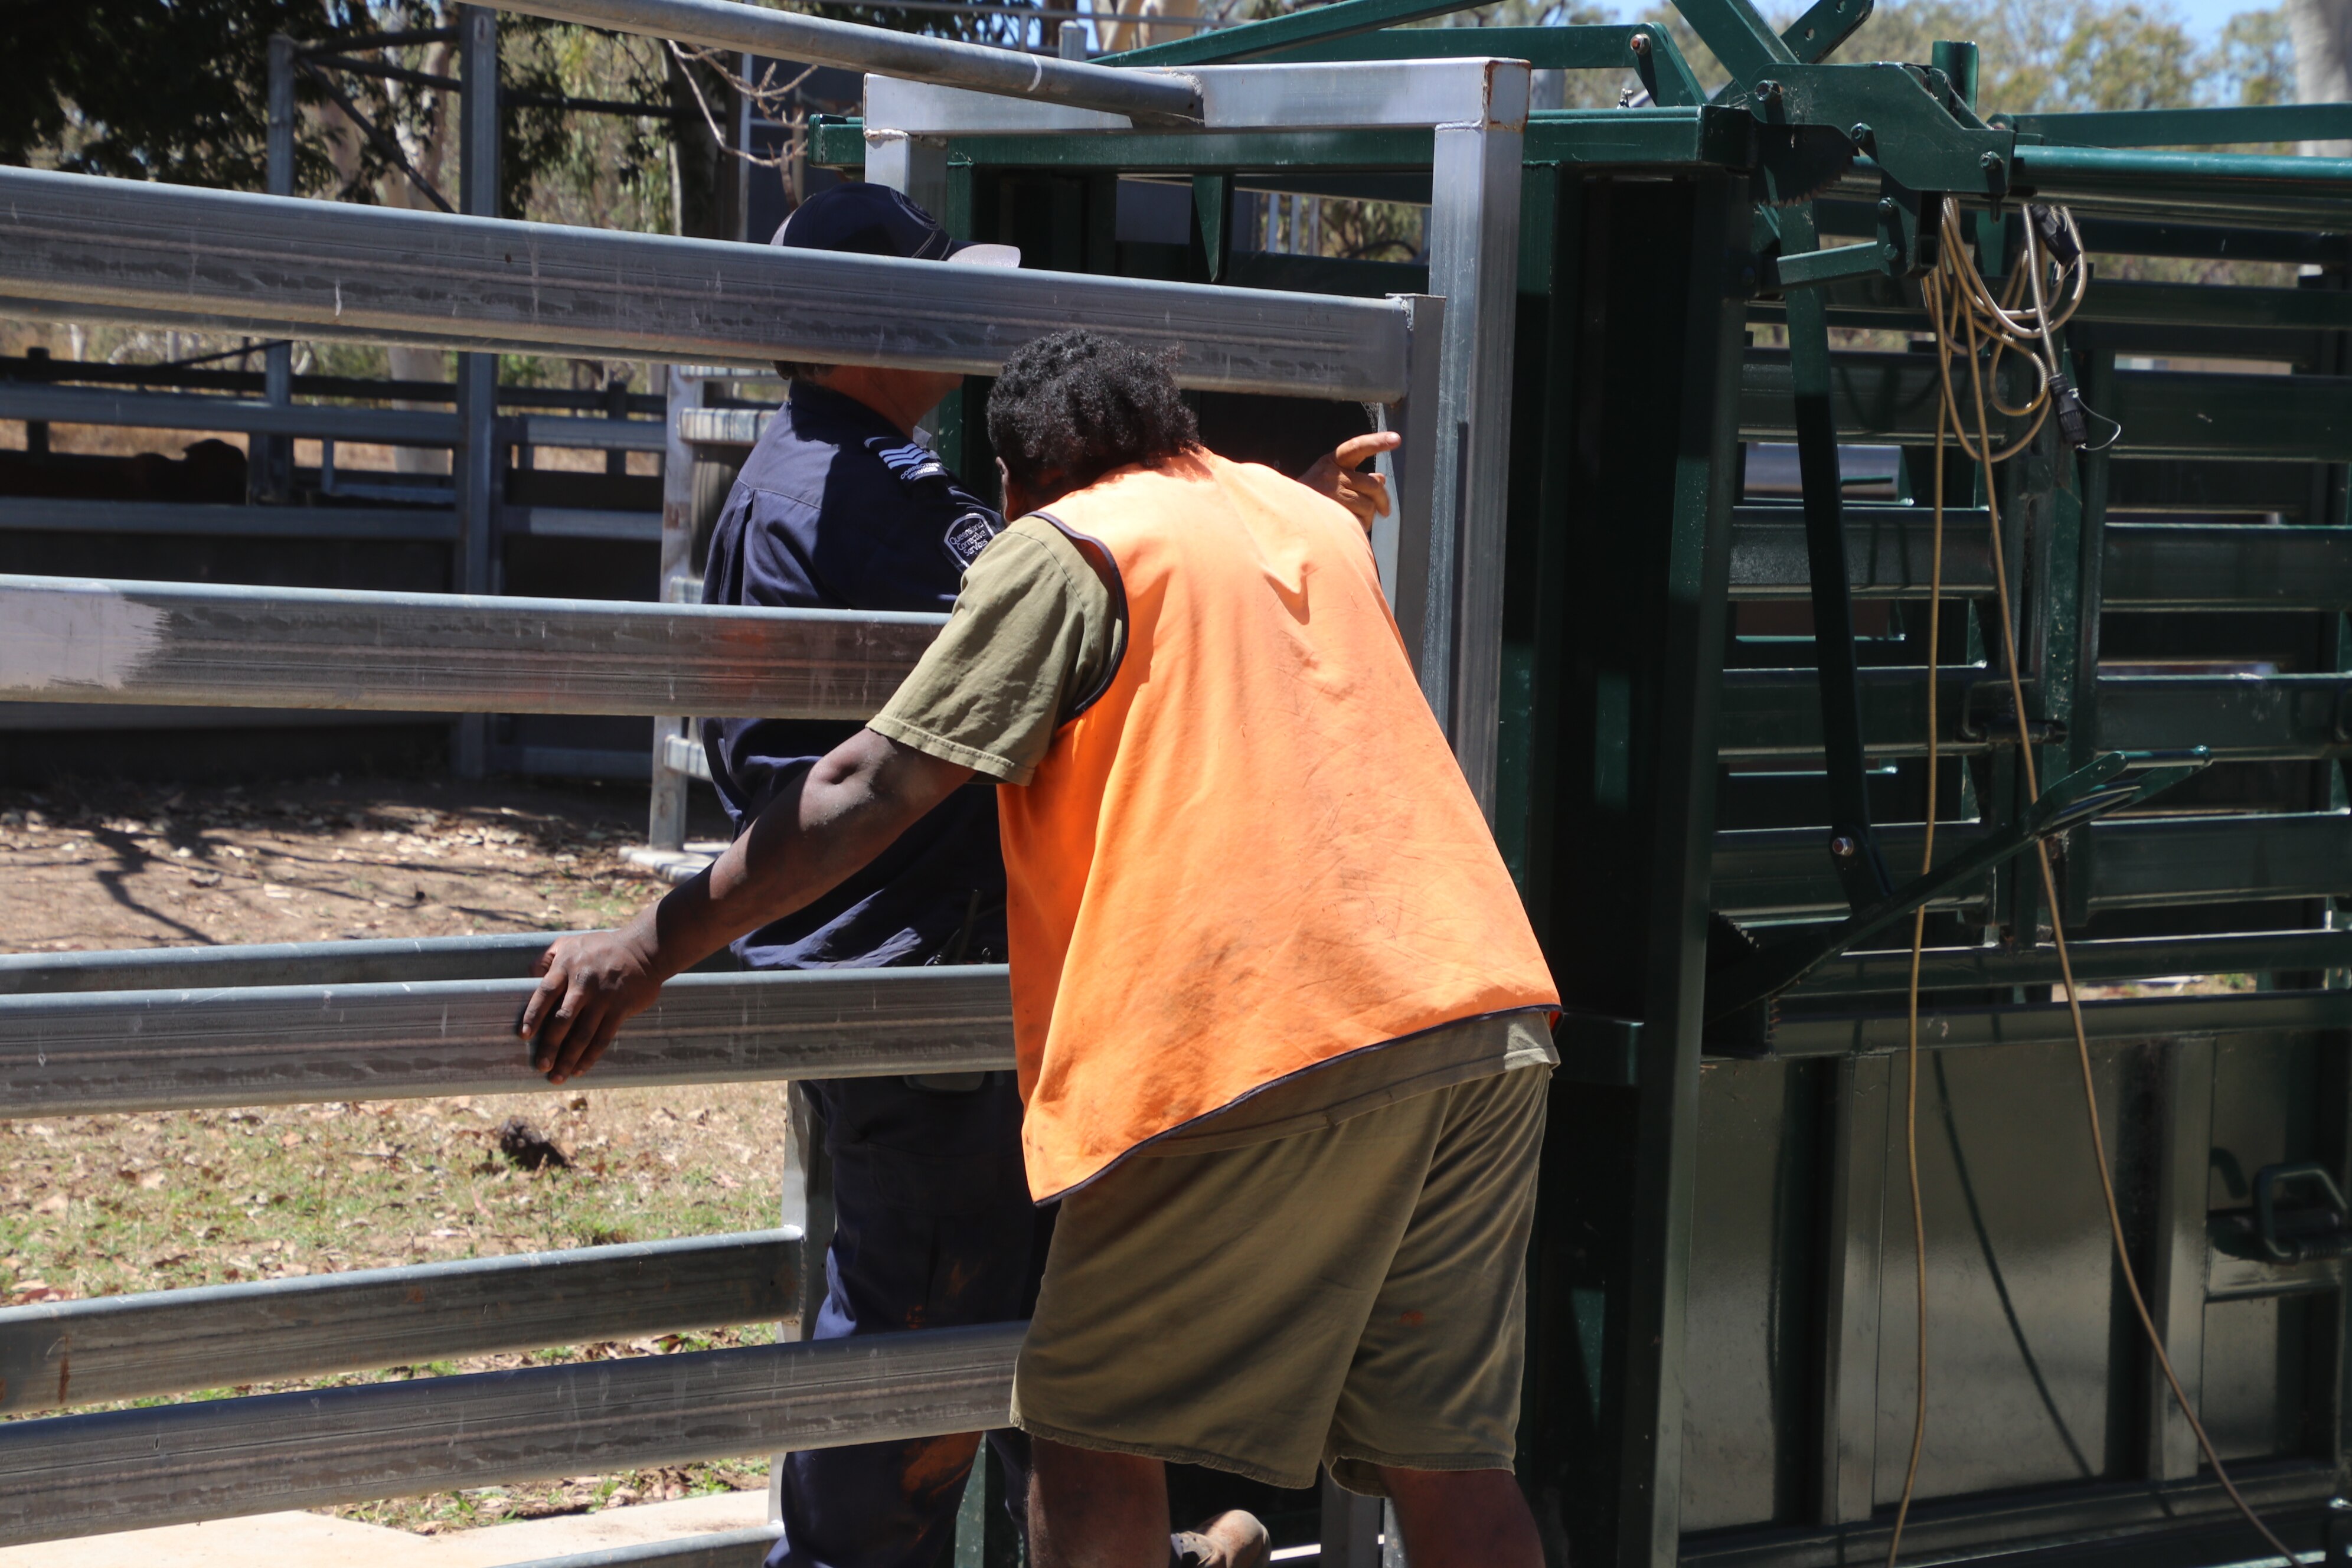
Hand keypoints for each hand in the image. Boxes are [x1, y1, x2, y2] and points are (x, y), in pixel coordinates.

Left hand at [518, 925, 665, 1084]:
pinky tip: (580, 1069)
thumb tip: (527, 977)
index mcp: (567, 967)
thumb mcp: (570, 943)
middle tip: (540, 1066)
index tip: (524, 1036)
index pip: (545, 994)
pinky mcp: (621, 1008)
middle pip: (562, 1019)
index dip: (533, 1016)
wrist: (644, 949)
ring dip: (569, 1058)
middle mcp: (584, 983)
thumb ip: (546, 959)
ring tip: (557, 1076)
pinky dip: (591, 1056)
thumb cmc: (602, 948)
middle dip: (550, 1046)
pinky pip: (603, 1037)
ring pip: (583, 1034)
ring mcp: (604, 997)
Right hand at [1298, 431, 1401, 530]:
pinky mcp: (1332, 513)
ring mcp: (1331, 494)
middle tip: (1385, 511)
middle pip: (1372, 485)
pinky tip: (1348, 525)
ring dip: (1368, 516)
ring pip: (1368, 505)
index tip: (1396, 439)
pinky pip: (1360, 520)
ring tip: (1356, 519)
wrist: (1286, 513)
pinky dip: (1360, 526)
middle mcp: (1331, 474)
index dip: (1377, 443)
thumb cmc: (1314, 495)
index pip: (1358, 447)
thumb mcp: (1333, 477)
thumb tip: (1380, 479)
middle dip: (1383, 500)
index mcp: (1333, 460)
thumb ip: (1357, 476)